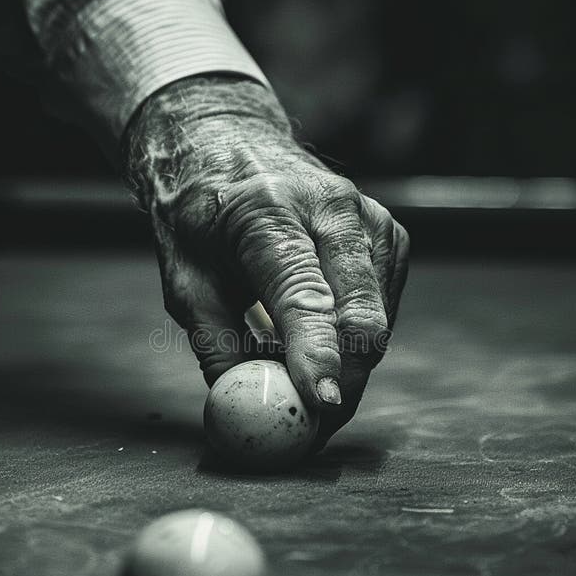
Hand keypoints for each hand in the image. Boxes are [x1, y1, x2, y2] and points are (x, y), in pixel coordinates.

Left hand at [123, 77, 408, 446]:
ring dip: (351, 362)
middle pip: (360, 311)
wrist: (232, 150)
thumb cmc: (202, 220)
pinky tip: (323, 329)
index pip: (302, 294)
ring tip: (304, 369)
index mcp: (268, 211)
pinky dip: (358, 335)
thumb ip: (216, 343)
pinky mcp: (390, 232)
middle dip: (346, 379)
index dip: (315, 353)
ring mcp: (370, 217)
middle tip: (316, 425)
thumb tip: (248, 405)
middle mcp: (332, 207)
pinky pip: (385, 305)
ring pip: (379, 317)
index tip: (322, 403)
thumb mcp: (185, 282)